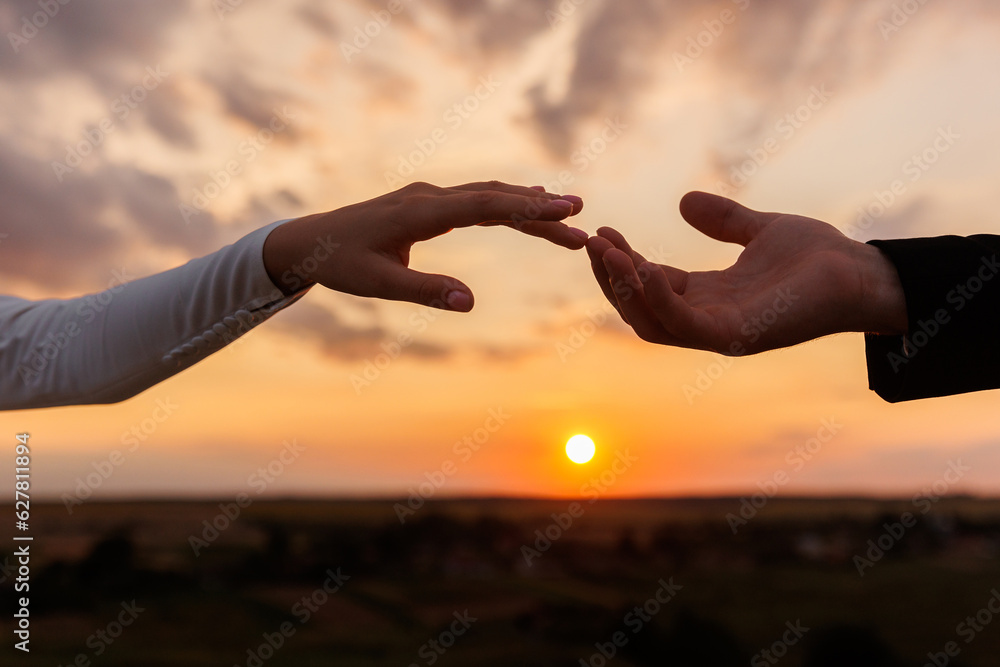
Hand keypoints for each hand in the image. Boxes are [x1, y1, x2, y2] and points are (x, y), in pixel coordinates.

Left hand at [263, 181, 585, 310]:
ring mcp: (429, 196)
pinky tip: (526, 206)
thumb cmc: (341, 264)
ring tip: (567, 214)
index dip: (529, 209)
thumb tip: (470, 303)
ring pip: (488, 195)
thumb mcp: (378, 284)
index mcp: (420, 212)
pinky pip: (475, 199)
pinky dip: (505, 203)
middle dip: (539, 209)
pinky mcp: (428, 204)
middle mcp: (429, 196)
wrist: (308, 240)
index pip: (486, 205)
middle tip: (581, 219)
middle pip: (496, 198)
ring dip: (526, 204)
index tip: (567, 211)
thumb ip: (424, 291)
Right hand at [586, 192, 907, 354]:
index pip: (650, 286)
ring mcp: (722, 332)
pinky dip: (663, 302)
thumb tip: (684, 201)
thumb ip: (723, 221)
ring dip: (625, 290)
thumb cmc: (819, 257)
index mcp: (709, 298)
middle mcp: (708, 320)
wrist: (862, 271)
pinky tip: (648, 269)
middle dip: (610, 279)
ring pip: (653, 323)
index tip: (603, 231)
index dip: (622, 262)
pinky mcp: (740, 335)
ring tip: (608, 252)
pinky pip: (687, 326)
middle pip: (640, 310)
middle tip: (594, 242)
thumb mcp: (759, 230)